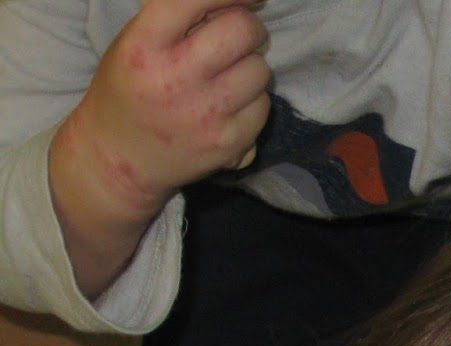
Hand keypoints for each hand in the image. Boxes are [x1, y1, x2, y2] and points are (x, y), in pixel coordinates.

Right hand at [76, 0, 269, 200]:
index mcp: (144, 45)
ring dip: (250, 66)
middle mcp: (175, 78)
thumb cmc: (130, 89)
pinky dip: (253, 100)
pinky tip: (228, 105)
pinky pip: (263, 105)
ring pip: (260, 68)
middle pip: (242, 31)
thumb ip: (179, 19)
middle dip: (249, 26)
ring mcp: (206, 114)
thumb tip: (237, 4)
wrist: (119, 158)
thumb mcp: (136, 42)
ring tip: (225, 76)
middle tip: (240, 34)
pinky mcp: (229, 142)